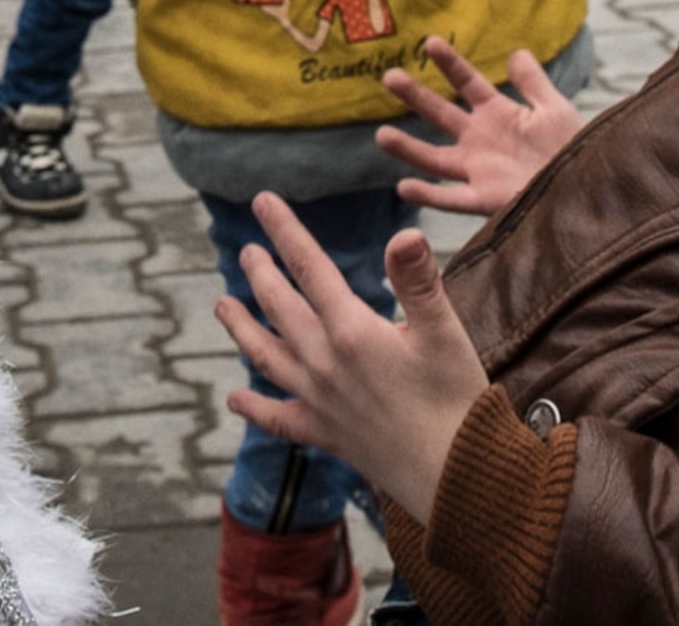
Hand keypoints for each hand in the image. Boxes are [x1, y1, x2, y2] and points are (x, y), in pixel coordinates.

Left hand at [217, 195, 488, 526]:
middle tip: (248, 250)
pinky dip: (255, 409)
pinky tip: (235, 401)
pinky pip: (280, 420)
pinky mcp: (326, 435)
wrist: (456, 477)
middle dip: (262, 274)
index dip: (286, 231)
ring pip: (268, 357)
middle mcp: (325, 363)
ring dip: (243, 330)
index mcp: (352, 331)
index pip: (310, 267)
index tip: (263, 201)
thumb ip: (418, 280)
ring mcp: (320, 401)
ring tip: (222, 307)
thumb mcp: (444, 332)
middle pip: (281, 308)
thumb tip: (404, 231)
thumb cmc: (457, 400)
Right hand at [376, 37, 585, 215]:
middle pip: (441, 115)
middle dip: (415, 96)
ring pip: (434, 158)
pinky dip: (428, 194)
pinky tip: (403, 186)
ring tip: (381, 135)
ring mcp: (478, 170)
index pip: (467, 83)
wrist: (589, 188)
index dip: (450, 64)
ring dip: (408, 148)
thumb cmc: (574, 150)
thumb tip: (516, 52)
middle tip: (389, 76)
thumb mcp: (555, 110)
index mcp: (498, 114)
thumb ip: (534, 83)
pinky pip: (452, 197)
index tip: (429, 42)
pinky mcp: (485, 198)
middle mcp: (480, 140)